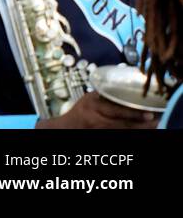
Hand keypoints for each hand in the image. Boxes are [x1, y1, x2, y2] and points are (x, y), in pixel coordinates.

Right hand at [35, 93, 158, 128]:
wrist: (68, 127)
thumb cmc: (79, 111)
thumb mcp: (88, 98)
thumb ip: (103, 94)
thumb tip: (121, 88)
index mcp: (94, 107)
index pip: (117, 111)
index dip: (134, 113)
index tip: (148, 113)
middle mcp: (99, 120)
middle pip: (125, 124)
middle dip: (142, 123)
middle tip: (156, 119)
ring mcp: (103, 130)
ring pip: (127, 131)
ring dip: (142, 128)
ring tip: (155, 124)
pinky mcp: (107, 136)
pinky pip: (123, 134)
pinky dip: (134, 131)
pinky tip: (143, 129)